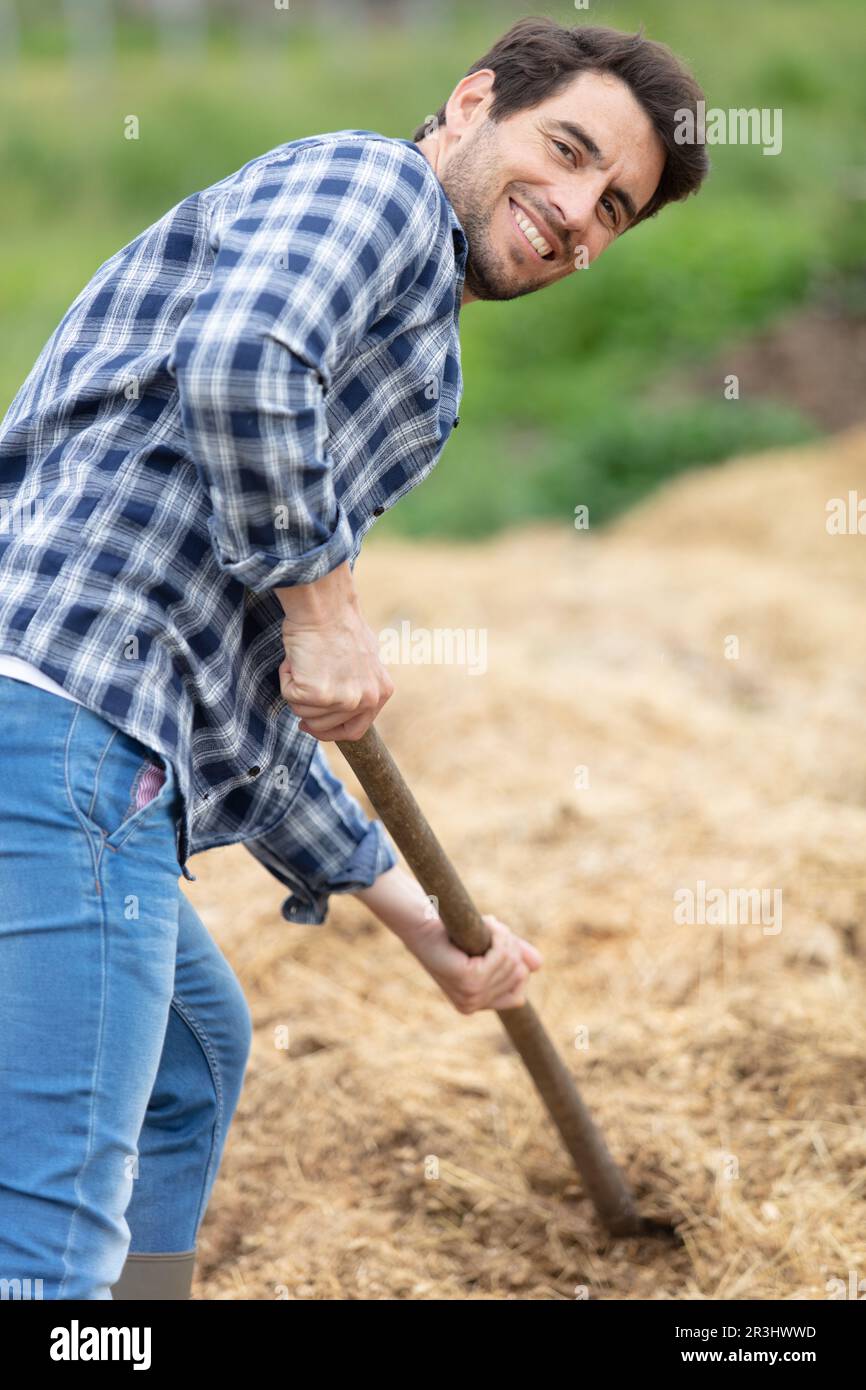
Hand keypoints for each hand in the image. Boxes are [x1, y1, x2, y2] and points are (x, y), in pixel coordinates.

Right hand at [275, 561, 394, 741]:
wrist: (325, 605)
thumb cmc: (338, 623)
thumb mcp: (364, 658)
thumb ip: (357, 683)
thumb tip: (344, 699)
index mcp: (381, 692)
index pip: (354, 730)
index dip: (329, 730)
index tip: (312, 724)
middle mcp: (366, 699)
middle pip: (324, 726)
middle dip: (308, 707)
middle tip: (305, 677)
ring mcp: (343, 699)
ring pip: (304, 713)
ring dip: (297, 690)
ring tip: (305, 662)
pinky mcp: (318, 694)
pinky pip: (290, 698)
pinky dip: (287, 679)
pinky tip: (297, 659)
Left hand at [409, 911, 542, 1012]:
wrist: (421, 920)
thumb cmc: (452, 931)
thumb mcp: (489, 946)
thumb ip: (513, 956)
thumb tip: (539, 964)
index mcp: (475, 1003)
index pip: (517, 996)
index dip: (515, 965)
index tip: (498, 940)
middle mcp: (471, 1005)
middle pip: (518, 976)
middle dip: (509, 946)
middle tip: (489, 927)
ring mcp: (469, 995)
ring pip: (512, 963)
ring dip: (503, 936)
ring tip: (486, 924)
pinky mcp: (468, 980)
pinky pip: (502, 957)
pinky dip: (499, 935)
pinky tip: (486, 924)